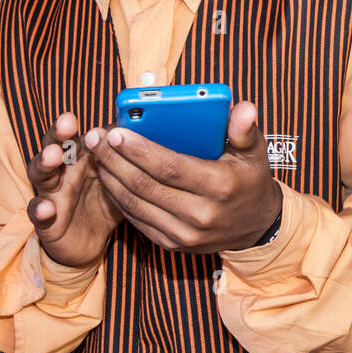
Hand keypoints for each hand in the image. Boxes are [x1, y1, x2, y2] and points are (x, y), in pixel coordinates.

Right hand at [27, 112, 123, 268]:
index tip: (105, 121)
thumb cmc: (106, 202)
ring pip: (41, 172)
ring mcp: (51, 192)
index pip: (84, 134)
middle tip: (68, 122)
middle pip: (56, 144)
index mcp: (82, 157)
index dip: (92, 128)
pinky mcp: (44, 218)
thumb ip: (131, 161)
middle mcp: (63, 169)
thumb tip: (158, 136)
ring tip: (53, 156)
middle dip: (60, 133)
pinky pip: (38, 212)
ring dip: (45, 162)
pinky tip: (46, 207)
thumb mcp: (122, 181)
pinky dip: (40, 209)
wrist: (88, 241)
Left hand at [85, 101, 282, 254]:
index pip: (171, 167)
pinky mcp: (173, 245)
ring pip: (136, 204)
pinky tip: (108, 178)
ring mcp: (186, 234)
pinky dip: (119, 198)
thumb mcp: (254, 152)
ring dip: (111, 178)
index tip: (116, 132)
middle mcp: (202, 215)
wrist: (255, 226)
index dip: (139, 150)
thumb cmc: (250, 180)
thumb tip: (243, 107)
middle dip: (115, 159)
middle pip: (146, 185)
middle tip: (96, 138)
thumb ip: (245, 129)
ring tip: (96, 154)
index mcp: (221, 187)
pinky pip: (138, 220)